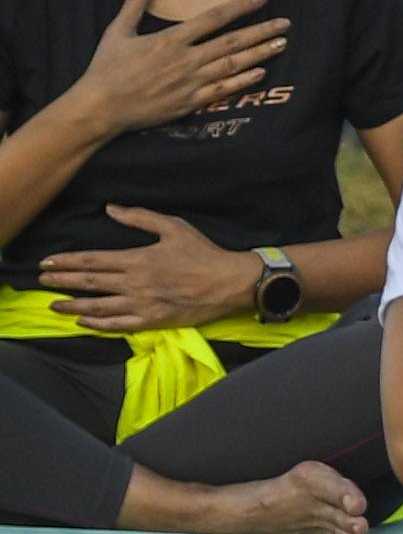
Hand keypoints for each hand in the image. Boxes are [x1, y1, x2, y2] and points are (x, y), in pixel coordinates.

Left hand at [39, 209, 266, 331]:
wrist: (229, 283)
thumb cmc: (203, 253)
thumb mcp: (174, 227)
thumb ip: (140, 218)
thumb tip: (110, 209)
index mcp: (137, 259)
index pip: (92, 261)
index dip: (67, 262)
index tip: (47, 262)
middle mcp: (134, 283)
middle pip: (89, 283)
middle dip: (62, 281)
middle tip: (42, 280)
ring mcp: (141, 305)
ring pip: (97, 306)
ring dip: (72, 306)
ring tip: (54, 305)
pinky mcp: (151, 321)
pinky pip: (117, 325)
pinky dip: (97, 324)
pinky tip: (84, 321)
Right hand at [64, 0, 285, 138]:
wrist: (99, 108)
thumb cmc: (106, 68)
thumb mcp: (118, 30)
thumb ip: (136, 1)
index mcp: (170, 40)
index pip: (213, 18)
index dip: (241, 7)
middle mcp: (185, 60)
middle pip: (232, 42)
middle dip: (262, 31)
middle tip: (286, 24)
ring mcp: (190, 83)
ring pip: (233, 65)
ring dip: (261, 54)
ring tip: (282, 43)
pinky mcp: (190, 103)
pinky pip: (224, 90)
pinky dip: (244, 80)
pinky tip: (262, 72)